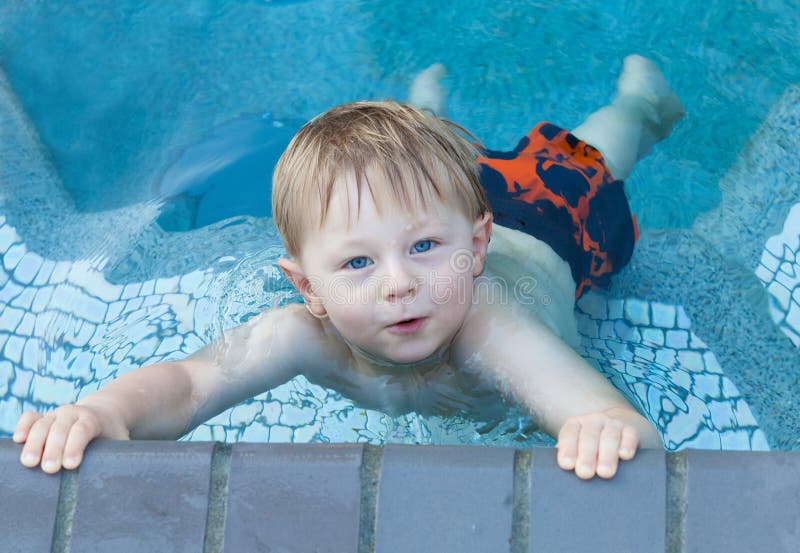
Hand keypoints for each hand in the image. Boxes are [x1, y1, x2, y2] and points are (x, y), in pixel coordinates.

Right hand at [13, 403, 129, 473]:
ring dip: (34, 443)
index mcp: (92, 419)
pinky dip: (23, 426)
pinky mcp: (43, 418)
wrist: (104, 414)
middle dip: (54, 448)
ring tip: (29, 463)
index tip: (71, 465)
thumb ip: (120, 458)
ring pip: (42, 425)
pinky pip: (30, 418)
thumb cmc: (111, 436)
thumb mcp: (120, 444)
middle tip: (49, 469)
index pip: (83, 430)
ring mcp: (56, 415)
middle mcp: (72, 413)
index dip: (75, 446)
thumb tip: (120, 481)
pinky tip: (17, 440)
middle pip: (60, 429)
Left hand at [556, 409, 639, 478]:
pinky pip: (629, 435)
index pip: (569, 434)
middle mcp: (593, 421)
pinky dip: (627, 444)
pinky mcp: (631, 430)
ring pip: (609, 436)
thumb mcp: (576, 450)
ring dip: (606, 455)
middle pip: (588, 436)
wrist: (618, 432)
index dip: (567, 449)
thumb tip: (556, 476)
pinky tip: (624, 456)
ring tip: (604, 473)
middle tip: (584, 473)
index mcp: (575, 425)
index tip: (566, 465)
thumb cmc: (590, 450)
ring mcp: (612, 424)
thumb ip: (567, 459)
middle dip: (586, 455)